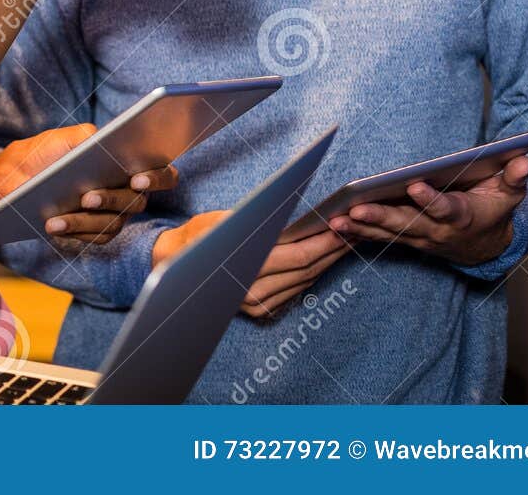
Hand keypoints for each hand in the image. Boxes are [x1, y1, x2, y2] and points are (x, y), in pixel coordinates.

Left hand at [0, 123, 178, 243]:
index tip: (137, 178)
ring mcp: (111, 214)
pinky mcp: (93, 231)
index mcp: (125, 165)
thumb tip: (106, 141)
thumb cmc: (41, 154)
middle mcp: (125, 191)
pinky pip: (94, 237)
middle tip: (87, 196)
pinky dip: (74, 230)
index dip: (158, 177)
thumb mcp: (63, 138)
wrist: (10, 179)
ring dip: (85, 219)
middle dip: (111, 199)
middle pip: (136, 202)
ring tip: (57, 217)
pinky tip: (53, 224)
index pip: (162, 173)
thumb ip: (88, 136)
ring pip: (113, 223)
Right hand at [153, 212, 350, 318]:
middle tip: (353, 229)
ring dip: (327, 261)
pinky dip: (312, 273)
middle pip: (307, 270)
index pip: (298, 256)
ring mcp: (256, 306)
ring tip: (343, 240)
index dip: (324, 241)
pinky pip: (295, 291)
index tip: (342, 225)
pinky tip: (322, 258)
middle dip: (332, 249)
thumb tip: (297, 216)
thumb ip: (259, 222)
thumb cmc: (199, 237)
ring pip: (305, 282)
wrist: (175, 266)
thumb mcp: (224, 220)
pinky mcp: (260, 311)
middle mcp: (252, 293)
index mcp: (244, 268)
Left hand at [328, 156, 527, 265]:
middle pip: (407, 224)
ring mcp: (418, 237)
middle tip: (358, 209)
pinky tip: (332, 226)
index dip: (431, 200)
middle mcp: (436, 230)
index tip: (414, 186)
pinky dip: (356, 233)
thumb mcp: (509, 195)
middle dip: (382, 217)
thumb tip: (524, 161)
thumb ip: (514, 179)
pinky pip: (377, 238)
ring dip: (361, 228)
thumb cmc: (493, 210)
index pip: (445, 209)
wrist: (485, 246)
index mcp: (461, 217)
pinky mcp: (404, 239)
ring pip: (387, 233)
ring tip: (336, 220)